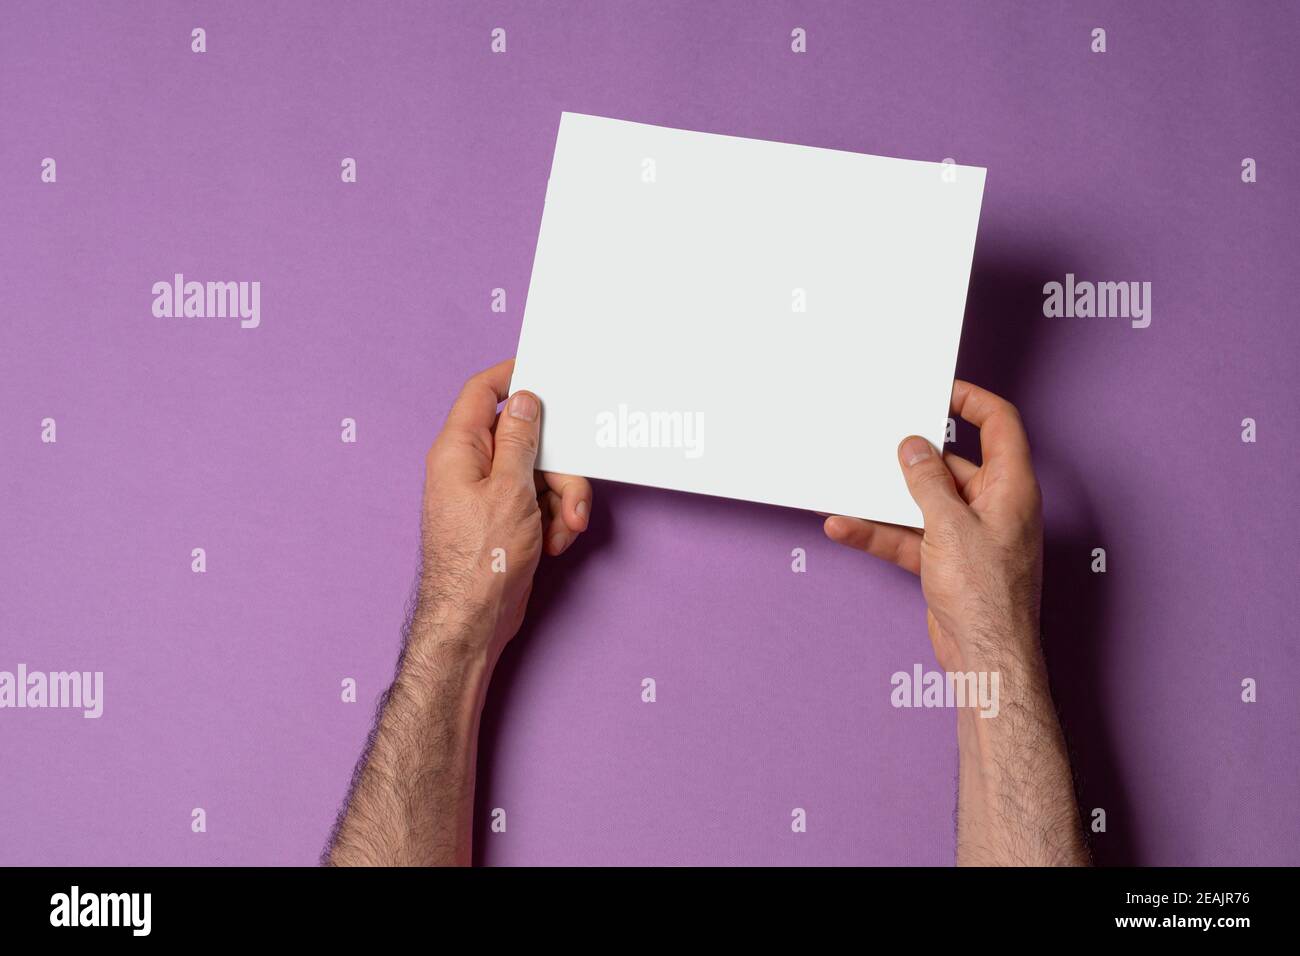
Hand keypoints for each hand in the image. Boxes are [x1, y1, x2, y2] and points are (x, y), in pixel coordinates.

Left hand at [416, 359, 591, 667]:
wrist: (474, 620)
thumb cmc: (483, 560)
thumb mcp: (510, 490)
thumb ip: (520, 440)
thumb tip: (525, 400)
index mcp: (459, 449)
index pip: (482, 393)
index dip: (514, 377)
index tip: (548, 373)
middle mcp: (470, 467)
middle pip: (527, 439)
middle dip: (558, 468)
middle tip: (570, 497)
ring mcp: (488, 494)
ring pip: (540, 473)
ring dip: (561, 499)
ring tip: (563, 530)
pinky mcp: (506, 519)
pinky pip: (539, 501)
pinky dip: (553, 519)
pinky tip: (554, 543)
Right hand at [824, 380, 1042, 672]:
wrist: (985, 658)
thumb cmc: (987, 596)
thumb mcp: (950, 526)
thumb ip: (927, 483)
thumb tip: (914, 448)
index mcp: (1011, 487)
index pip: (1000, 424)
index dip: (972, 400)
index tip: (939, 389)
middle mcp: (994, 506)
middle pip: (953, 464)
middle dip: (915, 455)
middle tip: (883, 435)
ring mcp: (970, 535)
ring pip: (925, 502)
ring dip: (888, 497)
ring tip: (852, 482)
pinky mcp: (947, 561)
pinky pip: (910, 536)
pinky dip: (881, 532)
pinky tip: (847, 527)